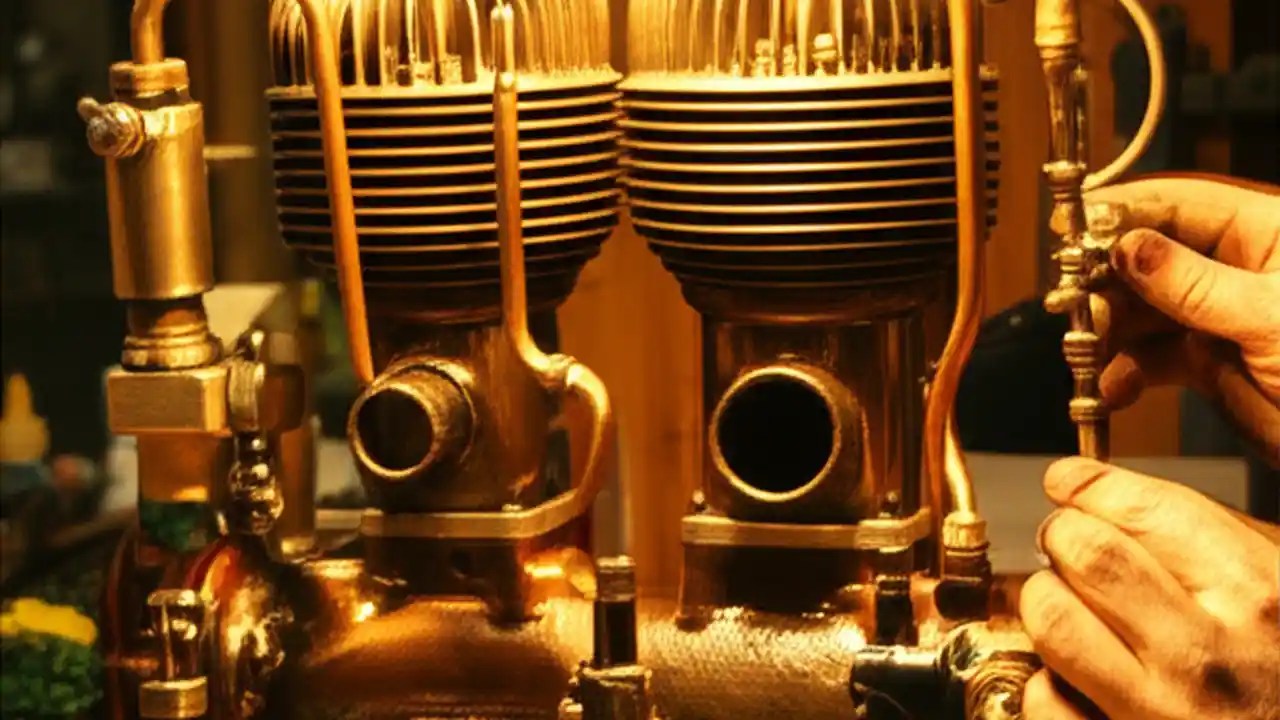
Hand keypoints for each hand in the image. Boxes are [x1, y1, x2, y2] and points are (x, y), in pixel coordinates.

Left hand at [1020, 457, 1279, 718]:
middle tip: (1068, 545)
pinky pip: (1047, 699)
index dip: (1091, 486)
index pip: (1144, 507)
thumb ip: (1225, 550)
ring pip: (1051, 618)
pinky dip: (1051, 683)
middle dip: (1064, 536)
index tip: (1073, 485)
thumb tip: (1114, 497)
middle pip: (1085, 552)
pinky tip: (1082, 683)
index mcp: (1264, 597)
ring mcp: (1162, 716)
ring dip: (1049, 603)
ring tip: (1073, 609)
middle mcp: (1210, 656)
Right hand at [1086, 176, 1279, 459]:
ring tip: (1086, 350)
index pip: (1181, 204)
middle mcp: (1239, 270)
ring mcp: (1221, 318)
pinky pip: (1152, 359)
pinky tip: (1112, 387)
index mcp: (1270, 235)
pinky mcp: (1210, 365)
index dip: (1122, 209)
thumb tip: (1128, 246)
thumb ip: (1194, 284)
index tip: (1071, 223)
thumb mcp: (1273, 318)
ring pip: (1142, 310)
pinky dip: (1124, 372)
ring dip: (1106, 330)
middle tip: (1071, 302)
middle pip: (1150, 256)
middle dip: (1104, 278)